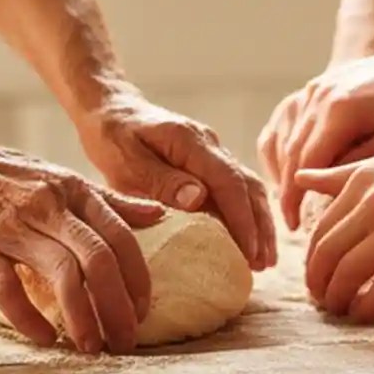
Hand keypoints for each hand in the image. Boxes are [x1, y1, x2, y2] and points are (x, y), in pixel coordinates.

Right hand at [0, 139, 164, 354]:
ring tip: (91, 347)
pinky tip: (44, 337)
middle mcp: (49, 206)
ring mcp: (14, 226)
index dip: (137, 277)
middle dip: (118, 305)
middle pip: (98, 258)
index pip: (120, 236)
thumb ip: (110, 201)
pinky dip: (28, 317)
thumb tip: (160, 214)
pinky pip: (8, 287)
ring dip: (82, 316)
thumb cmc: (5, 177)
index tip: (144, 310)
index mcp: (74, 191)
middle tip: (125, 340)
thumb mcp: (63, 179)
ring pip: (61, 273)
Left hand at [75, 90, 275, 269]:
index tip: (249, 250)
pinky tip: (248, 240)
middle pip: (248, 185)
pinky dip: (246, 215)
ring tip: (262, 260)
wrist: (110, 108)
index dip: (241, 217)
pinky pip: (236, 189)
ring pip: (248, 187)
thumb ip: (161, 179)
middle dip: (259, 226)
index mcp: (190, 141)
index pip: (228, 180)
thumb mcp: (126, 160)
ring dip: (258, 223)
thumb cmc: (112, 136)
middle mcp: (210, 145)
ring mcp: (213, 152)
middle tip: (263, 264)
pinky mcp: (208, 163)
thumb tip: (199, 198)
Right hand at [266, 45, 373, 229]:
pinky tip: (289, 170)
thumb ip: (358, 166)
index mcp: (339, 110)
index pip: (305, 163)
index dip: (296, 197)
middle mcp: (319, 96)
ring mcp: (313, 88)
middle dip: (286, 190)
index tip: (296, 226)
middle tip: (291, 222)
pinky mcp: (314, 87)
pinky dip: (283, 147)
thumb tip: (323, 194)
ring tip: (290, 201)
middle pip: (289, 152)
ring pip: (283, 137)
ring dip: (281, 170)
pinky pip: (286, 121)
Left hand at [293, 127, 373, 321]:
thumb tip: (299, 177)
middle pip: (326, 255)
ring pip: (349, 273)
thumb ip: (340, 175)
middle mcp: (372, 203)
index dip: (312, 264)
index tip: (318, 281)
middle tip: (324, 303)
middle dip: (319, 286)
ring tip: (343, 312)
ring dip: (339, 300)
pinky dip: (370, 307)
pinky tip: (370, 315)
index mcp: (359, 182)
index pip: (319, 233)